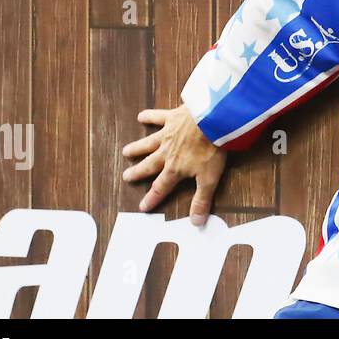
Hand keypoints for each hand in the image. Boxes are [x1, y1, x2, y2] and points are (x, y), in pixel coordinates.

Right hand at [122, 105, 227, 225]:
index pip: (161, 187)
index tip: (141, 207)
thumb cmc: (211, 149)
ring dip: (137, 148)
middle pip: (149, 165)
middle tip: (126, 176)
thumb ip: (201, 200)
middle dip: (138, 172)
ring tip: (126, 151)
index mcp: (175, 168)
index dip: (151, 198)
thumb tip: (195, 223)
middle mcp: (167, 153)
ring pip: (148, 143)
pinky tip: (141, 116)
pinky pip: (157, 117)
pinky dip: (149, 116)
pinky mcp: (172, 117)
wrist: (212, 120)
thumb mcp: (209, 178)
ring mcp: (167, 134)